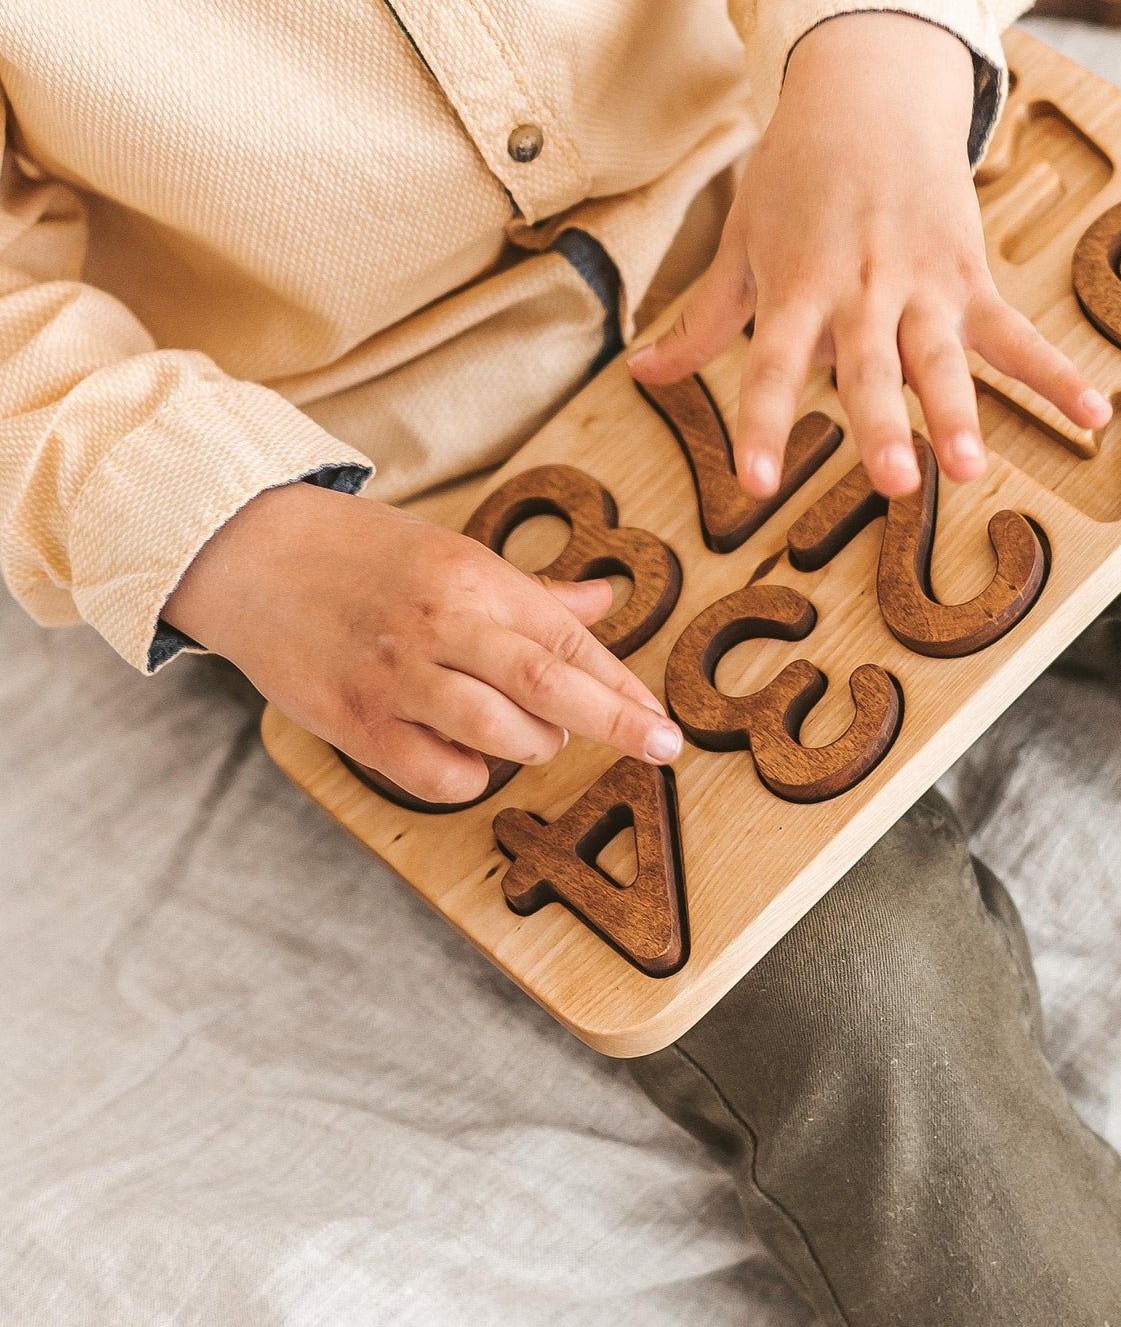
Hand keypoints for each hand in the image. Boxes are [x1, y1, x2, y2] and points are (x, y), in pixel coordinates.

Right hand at [164, 481, 682, 804]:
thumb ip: (532, 592)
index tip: (663, 721)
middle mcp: (441, 626)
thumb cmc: (362, 553)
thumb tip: (606, 603)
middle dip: (616, 722)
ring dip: (533, 744)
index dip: (623, 686)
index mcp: (473, 578)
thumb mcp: (453, 552)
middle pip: (549, 687)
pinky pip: (437, 775)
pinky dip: (467, 775)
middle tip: (662, 747)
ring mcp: (398, 679)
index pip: (568, 640)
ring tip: (532, 734)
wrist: (251, 553)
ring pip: (500, 735)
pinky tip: (465, 753)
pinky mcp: (357, 723)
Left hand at [629, 11, 1109, 499]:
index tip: (755, 483)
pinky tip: (1095, 415)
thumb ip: (705, 318)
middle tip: (895, 482)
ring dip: (962, 411)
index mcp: (797, 287)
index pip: (770, 367)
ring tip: (975, 467)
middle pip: (871, 369)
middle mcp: (861, 292)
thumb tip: (643, 376)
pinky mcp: (969, 277)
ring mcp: (922, 286)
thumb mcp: (742, 241)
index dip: (762, 425)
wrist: (868, 95)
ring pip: (943, 358)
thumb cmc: (795, 175)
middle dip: (884, 425)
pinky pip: (1017, 334)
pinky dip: (1057, 374)